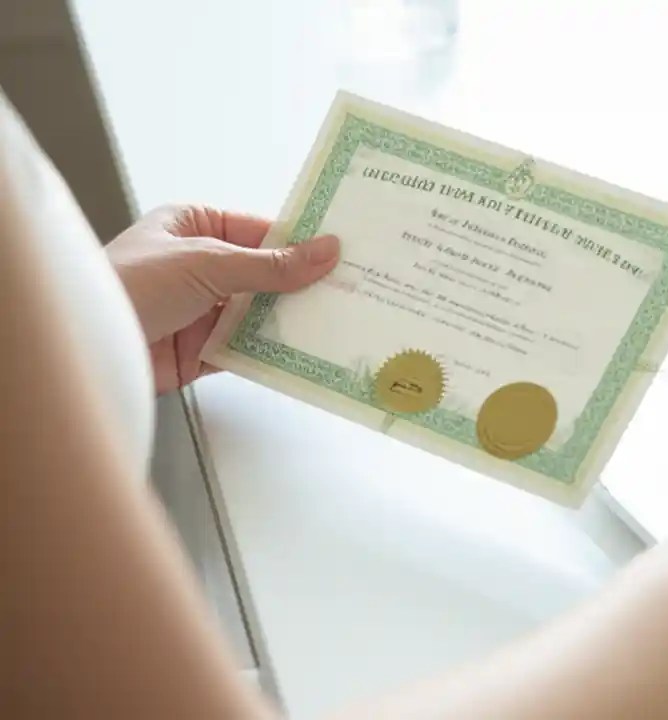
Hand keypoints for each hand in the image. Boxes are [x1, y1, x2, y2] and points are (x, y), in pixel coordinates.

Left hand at [106, 205, 338, 393]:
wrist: (87, 345)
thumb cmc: (130, 284)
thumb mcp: (207, 263)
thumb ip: (271, 264)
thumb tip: (327, 250)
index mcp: (193, 226)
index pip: (259, 230)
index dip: (299, 241)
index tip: (342, 250)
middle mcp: (198, 266)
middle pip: (264, 274)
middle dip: (301, 284)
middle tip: (352, 288)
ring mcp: (200, 310)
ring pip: (259, 313)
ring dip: (291, 319)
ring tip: (340, 320)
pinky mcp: (201, 351)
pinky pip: (247, 349)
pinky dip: (273, 352)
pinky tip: (307, 352)